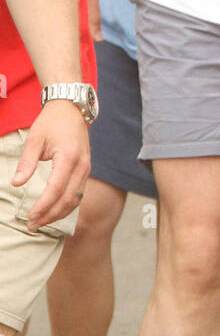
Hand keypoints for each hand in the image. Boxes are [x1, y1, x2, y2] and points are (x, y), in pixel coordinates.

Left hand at [12, 101, 89, 232]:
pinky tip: (54, 212)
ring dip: (59, 214)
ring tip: (41, 222)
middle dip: (50, 215)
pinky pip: (79, 194)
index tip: (30, 217)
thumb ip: (26, 163)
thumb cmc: (51, 122)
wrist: (71, 109)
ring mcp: (86, 169)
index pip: (56, 189)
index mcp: (68, 157)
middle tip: (32, 225)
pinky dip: (67, 206)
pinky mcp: (86, 170)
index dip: (43, 206)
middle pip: (68, 199)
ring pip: (75, 199)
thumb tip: (17, 184)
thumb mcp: (35, 139)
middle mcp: (82, 166)